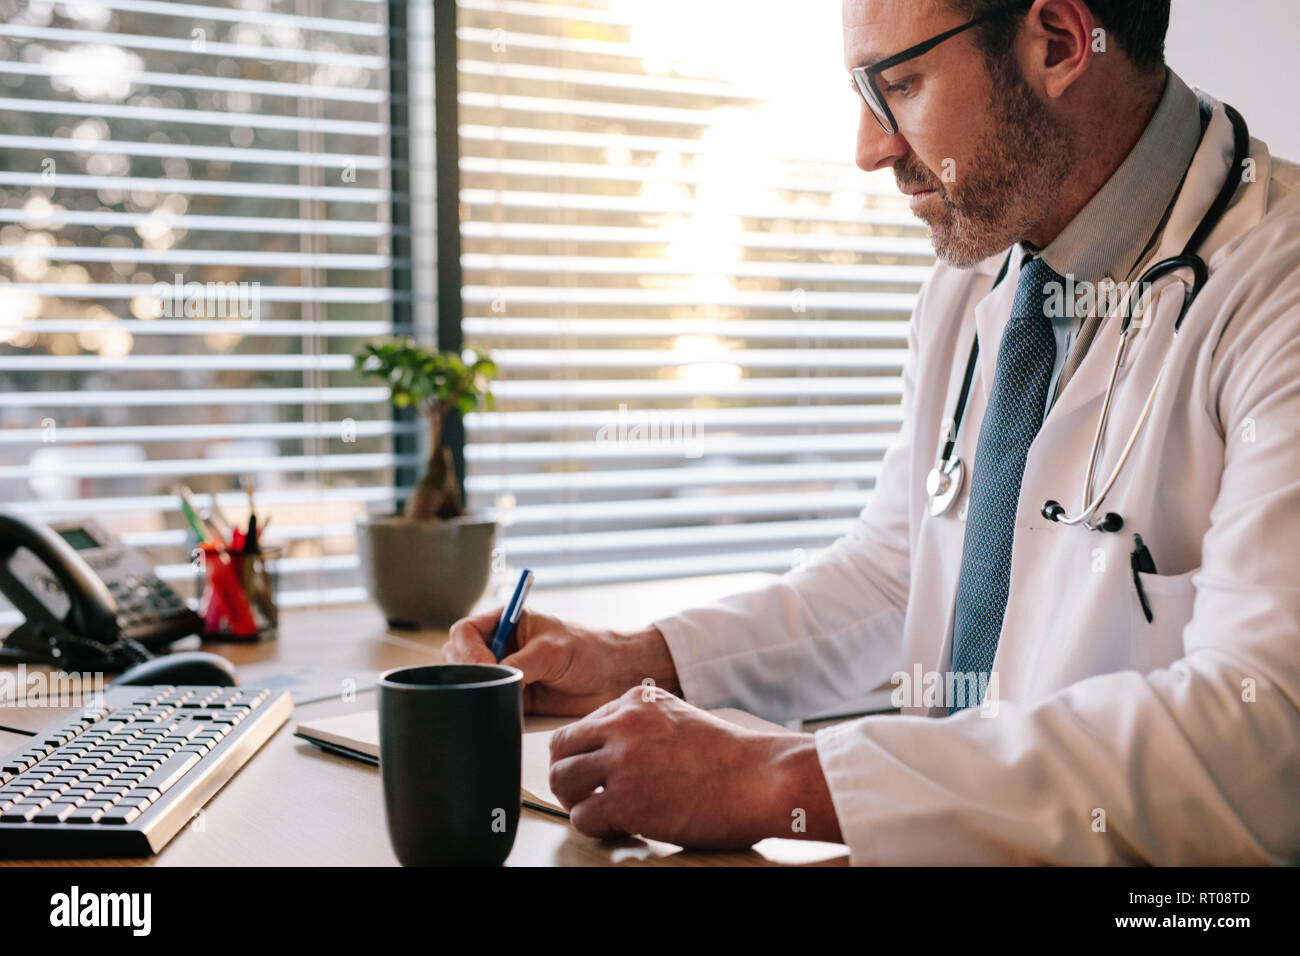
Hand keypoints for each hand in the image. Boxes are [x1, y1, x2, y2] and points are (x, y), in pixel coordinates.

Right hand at [443, 608, 680, 715]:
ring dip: (480, 692)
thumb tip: (491, 679)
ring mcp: (507, 675)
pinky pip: (493, 705)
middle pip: (460, 660)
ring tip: (502, 697)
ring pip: (474, 685)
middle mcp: (502, 648)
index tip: (485, 666)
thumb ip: (520, 663)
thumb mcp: (553, 650)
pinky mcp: (516, 699)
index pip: (465, 632)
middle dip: (468, 673)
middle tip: (489, 685)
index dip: (467, 650)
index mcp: (506, 623)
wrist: (615, 678)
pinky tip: (505, 712)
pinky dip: (493, 709)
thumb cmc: (591, 650)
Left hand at [548, 686, 842, 847]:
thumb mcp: (677, 717)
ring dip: (577, 802)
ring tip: (602, 812)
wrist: (761, 778)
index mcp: (635, 700)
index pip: (580, 726)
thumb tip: (606, 750)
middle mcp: (623, 724)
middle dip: (568, 776)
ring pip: (562, 780)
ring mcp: (622, 762)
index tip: (594, 773)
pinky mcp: (627, 801)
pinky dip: (596, 828)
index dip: (582, 755)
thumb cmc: (729, 757)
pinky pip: (582, 817)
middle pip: (560, 749)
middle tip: (585, 795)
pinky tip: (622, 827)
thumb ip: (639, 725)